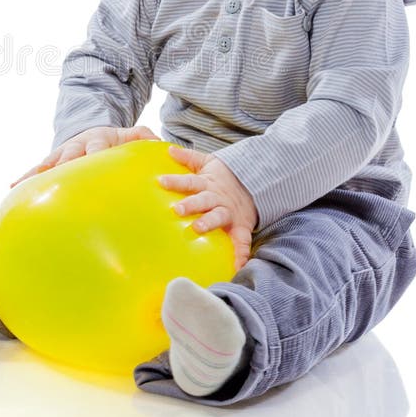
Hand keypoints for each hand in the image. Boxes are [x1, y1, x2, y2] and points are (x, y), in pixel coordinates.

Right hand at [10, 125, 160, 187]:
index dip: (92, 156)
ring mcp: (62, 154)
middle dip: (63, 168)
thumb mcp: (132, 134)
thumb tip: (160, 143)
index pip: (94, 148)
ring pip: (48, 163)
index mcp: (96, 140)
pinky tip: (13, 187)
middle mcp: (76, 146)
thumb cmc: (117, 140)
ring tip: (22, 185)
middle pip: (68, 157)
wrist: (96, 131)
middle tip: (58, 183)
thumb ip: (144, 137)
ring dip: (37, 174)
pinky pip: (37, 170)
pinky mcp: (52, 162)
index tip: (91, 164)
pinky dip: (26, 178)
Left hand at [158, 146, 257, 272]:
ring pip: (218, 217)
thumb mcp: (209, 162)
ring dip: (208, 222)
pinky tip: (236, 267)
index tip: (161, 181)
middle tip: (176, 209)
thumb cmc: (224, 175)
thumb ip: (188, 157)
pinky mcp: (241, 226)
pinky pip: (242, 241)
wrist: (255, 183)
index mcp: (207, 184)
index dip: (175, 181)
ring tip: (198, 228)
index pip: (189, 180)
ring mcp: (229, 212)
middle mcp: (217, 198)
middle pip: (202, 200)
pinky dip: (241, 254)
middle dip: (190, 204)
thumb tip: (169, 149)